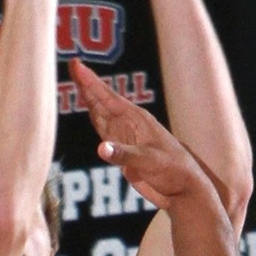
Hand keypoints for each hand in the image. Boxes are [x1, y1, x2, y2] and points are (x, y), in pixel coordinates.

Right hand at [72, 60, 213, 209]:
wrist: (182, 190)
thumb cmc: (174, 171)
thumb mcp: (150, 162)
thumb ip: (125, 155)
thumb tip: (101, 148)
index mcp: (137, 119)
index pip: (108, 97)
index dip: (91, 82)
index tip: (77, 65)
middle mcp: (129, 124)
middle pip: (102, 100)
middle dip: (87, 84)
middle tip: (73, 65)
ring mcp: (125, 136)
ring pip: (102, 113)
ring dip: (89, 98)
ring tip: (76, 82)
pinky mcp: (123, 151)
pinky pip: (104, 130)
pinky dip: (94, 118)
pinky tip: (89, 110)